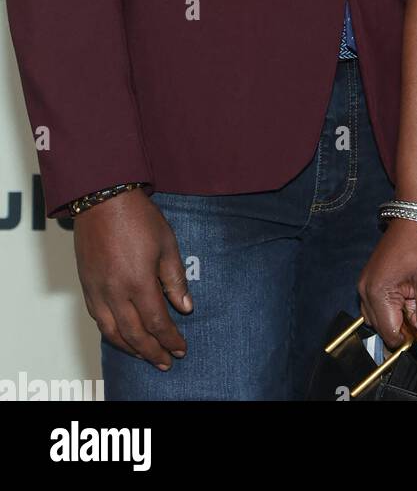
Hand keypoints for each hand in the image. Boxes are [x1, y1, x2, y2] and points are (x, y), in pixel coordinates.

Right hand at [73, 188, 191, 369]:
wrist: (102, 199)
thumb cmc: (138, 217)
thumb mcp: (167, 244)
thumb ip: (175, 279)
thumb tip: (186, 307)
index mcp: (138, 282)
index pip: (157, 323)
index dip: (170, 339)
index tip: (181, 349)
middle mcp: (114, 293)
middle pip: (134, 335)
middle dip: (152, 351)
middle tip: (166, 362)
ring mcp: (97, 291)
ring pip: (112, 333)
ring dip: (131, 349)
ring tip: (146, 355)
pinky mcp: (86, 286)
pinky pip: (98, 320)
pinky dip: (112, 334)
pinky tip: (122, 336)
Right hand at [358, 218, 416, 351]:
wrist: (415, 214)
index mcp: (376, 292)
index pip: (390, 334)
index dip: (409, 340)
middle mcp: (364, 291)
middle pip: (383, 328)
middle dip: (404, 328)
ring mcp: (365, 284)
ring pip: (380, 318)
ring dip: (399, 317)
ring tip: (416, 299)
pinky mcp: (370, 279)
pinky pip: (378, 304)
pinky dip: (394, 306)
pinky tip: (408, 294)